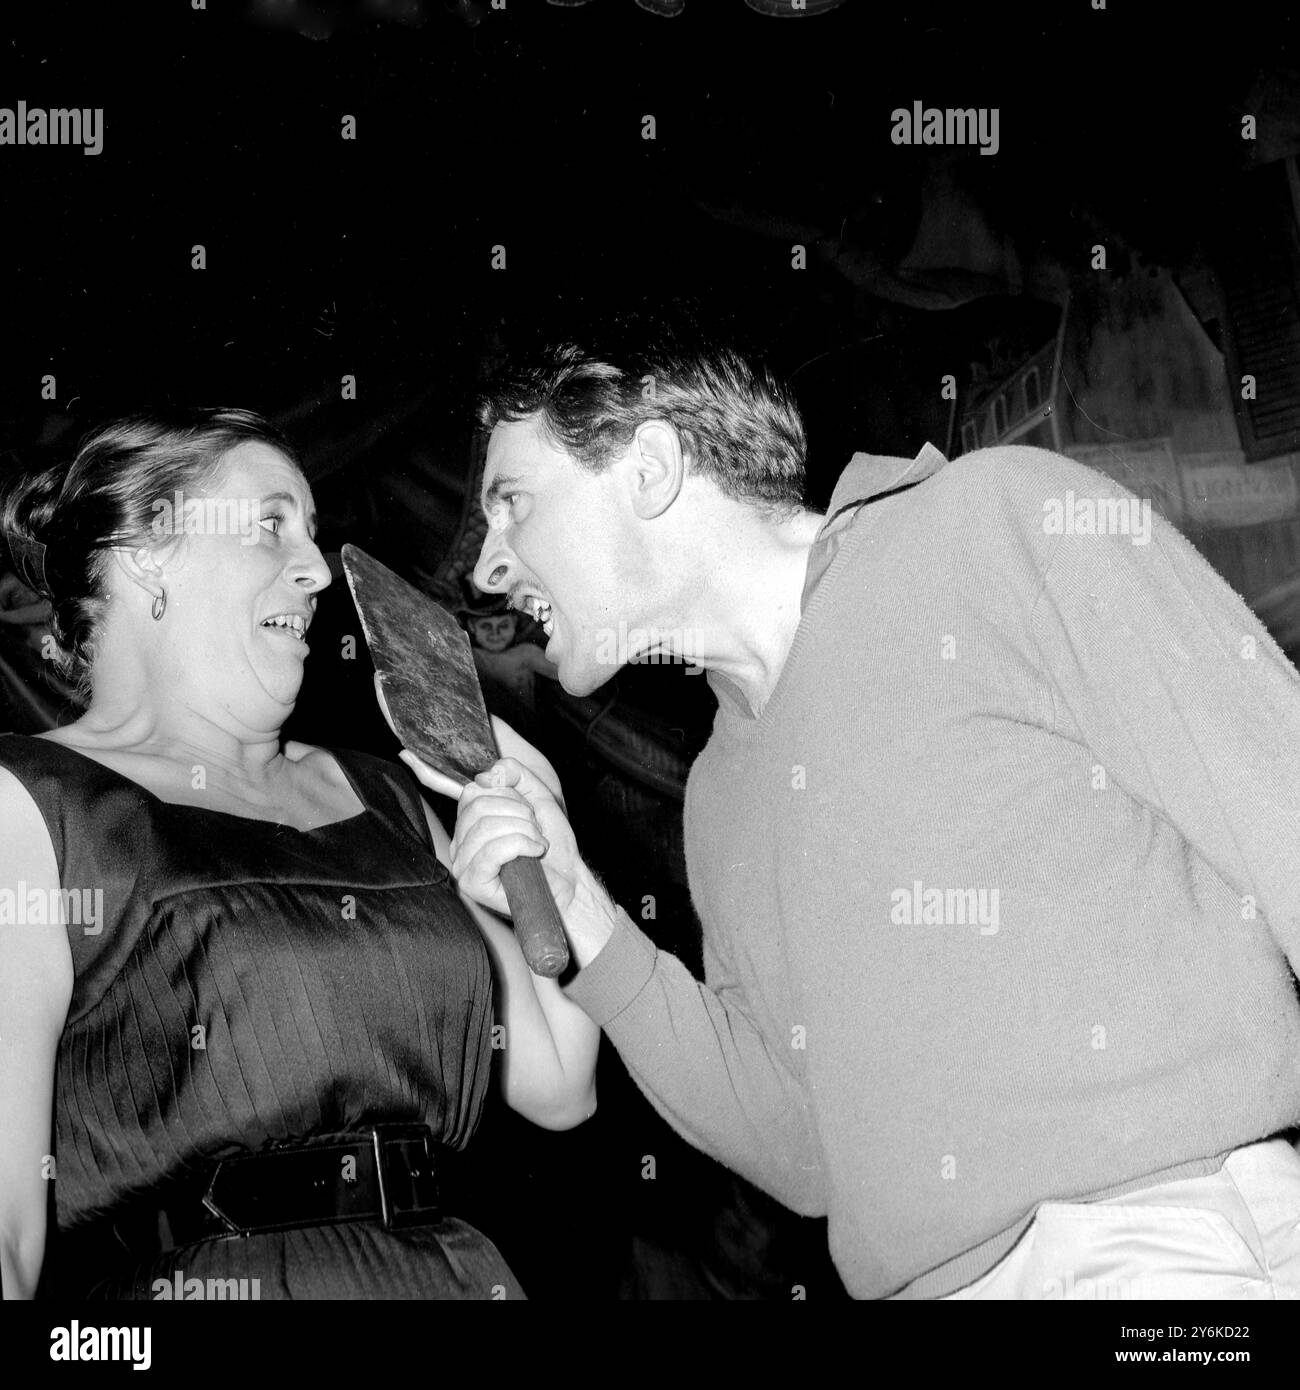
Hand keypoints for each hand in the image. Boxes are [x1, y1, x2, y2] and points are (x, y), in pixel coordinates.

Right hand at [392, 704, 581, 918]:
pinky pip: (493, 848)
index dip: (425, 768)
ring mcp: (463, 859)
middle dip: (517, 807)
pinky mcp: (472, 880)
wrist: (568, 879)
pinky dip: (522, 845)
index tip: (406, 752)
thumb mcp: (537, 792)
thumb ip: (513, 771)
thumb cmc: (551, 839)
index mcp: (472, 812)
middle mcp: (461, 834)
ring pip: (486, 823)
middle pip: (476, 800)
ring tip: (535, 841)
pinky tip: (533, 852)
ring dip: (524, 828)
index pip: (442, 785)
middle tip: (532, 825)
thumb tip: (487, 773)